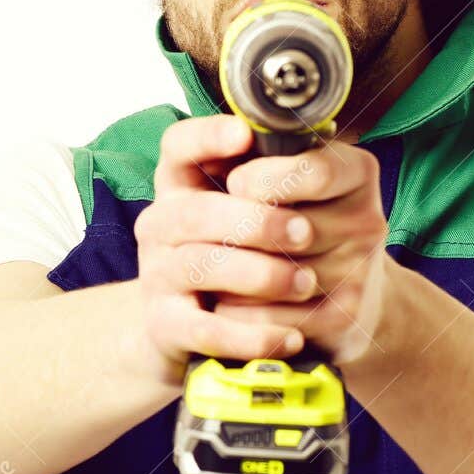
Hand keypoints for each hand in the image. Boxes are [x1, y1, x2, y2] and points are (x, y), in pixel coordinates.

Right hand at [127, 115, 323, 383]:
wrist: (197, 329)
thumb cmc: (240, 255)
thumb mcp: (253, 210)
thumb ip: (275, 179)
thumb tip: (316, 148)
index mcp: (181, 184)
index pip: (179, 146)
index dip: (208, 137)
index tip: (245, 135)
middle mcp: (161, 224)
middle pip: (194, 212)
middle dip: (256, 221)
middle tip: (305, 232)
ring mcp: (158, 274)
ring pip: (200, 267)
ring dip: (261, 275)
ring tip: (307, 283)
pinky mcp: (165, 325)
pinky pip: (206, 330)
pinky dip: (253, 335)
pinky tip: (292, 337)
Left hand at [211, 136, 395, 371]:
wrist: (340, 293)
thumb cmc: (293, 218)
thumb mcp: (283, 174)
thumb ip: (259, 150)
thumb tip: (231, 132)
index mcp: (357, 171)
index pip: (314, 170)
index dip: (263, 178)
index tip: (235, 182)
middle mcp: (367, 220)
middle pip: (284, 225)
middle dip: (235, 231)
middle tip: (214, 232)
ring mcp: (359, 272)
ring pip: (269, 274)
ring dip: (228, 274)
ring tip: (217, 268)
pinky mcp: (343, 317)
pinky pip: (268, 316)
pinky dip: (236, 312)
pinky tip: (228, 302)